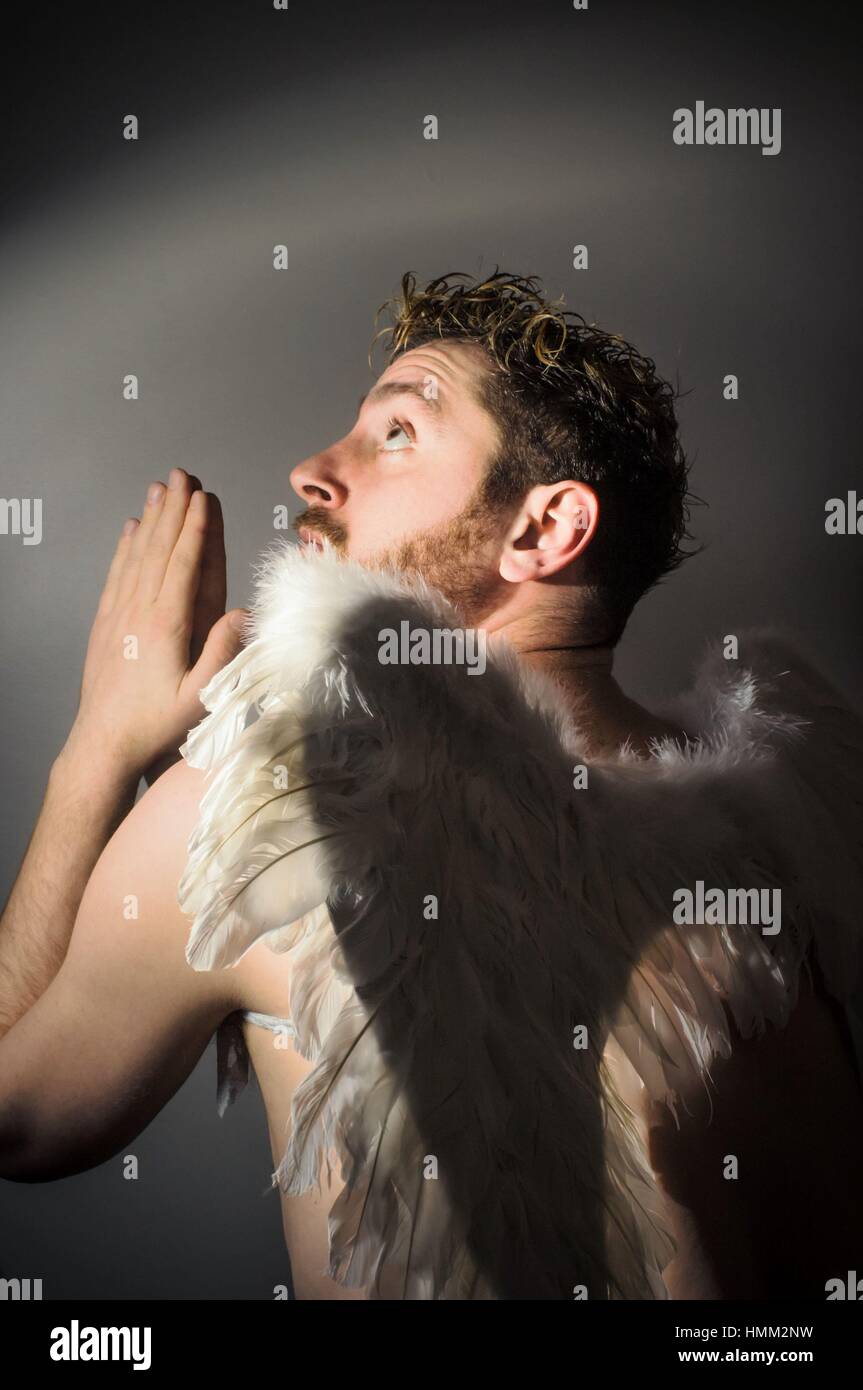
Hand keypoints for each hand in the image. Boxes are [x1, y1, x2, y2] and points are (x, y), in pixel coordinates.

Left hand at [62, 469, 247, 783]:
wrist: (103, 743)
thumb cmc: (157, 725)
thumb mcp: (200, 697)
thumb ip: (222, 653)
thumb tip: (243, 612)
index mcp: (166, 624)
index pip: (183, 564)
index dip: (195, 528)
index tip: (203, 497)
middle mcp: (139, 611)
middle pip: (159, 548)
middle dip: (172, 509)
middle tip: (181, 475)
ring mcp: (119, 615)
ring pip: (136, 555)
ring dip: (150, 519)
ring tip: (159, 489)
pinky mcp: (106, 624)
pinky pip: (117, 574)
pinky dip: (126, 547)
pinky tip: (132, 530)